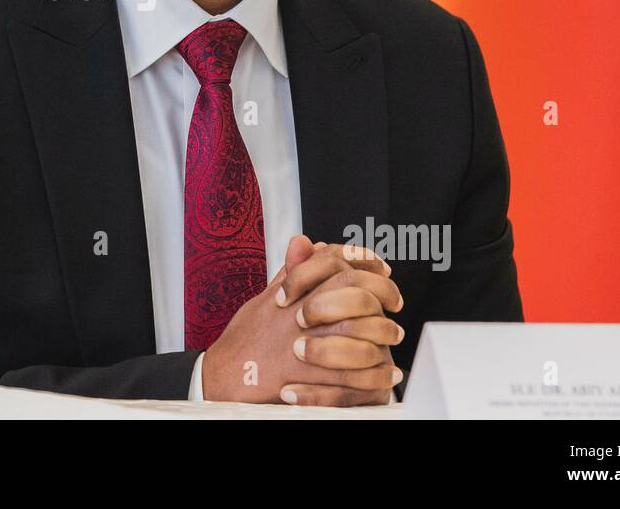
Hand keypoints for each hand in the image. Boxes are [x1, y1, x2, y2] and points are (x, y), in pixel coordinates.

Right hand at [201, 236, 403, 403]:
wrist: (223, 377)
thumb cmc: (243, 339)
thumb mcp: (262, 298)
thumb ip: (290, 272)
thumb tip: (306, 242)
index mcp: (290, 293)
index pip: (331, 262)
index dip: (361, 260)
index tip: (381, 268)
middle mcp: (297, 314)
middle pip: (351, 292)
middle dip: (381, 294)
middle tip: (396, 302)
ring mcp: (302, 346)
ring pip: (356, 332)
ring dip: (382, 334)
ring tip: (394, 336)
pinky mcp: (305, 377)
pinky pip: (350, 377)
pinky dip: (374, 376)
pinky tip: (388, 373)